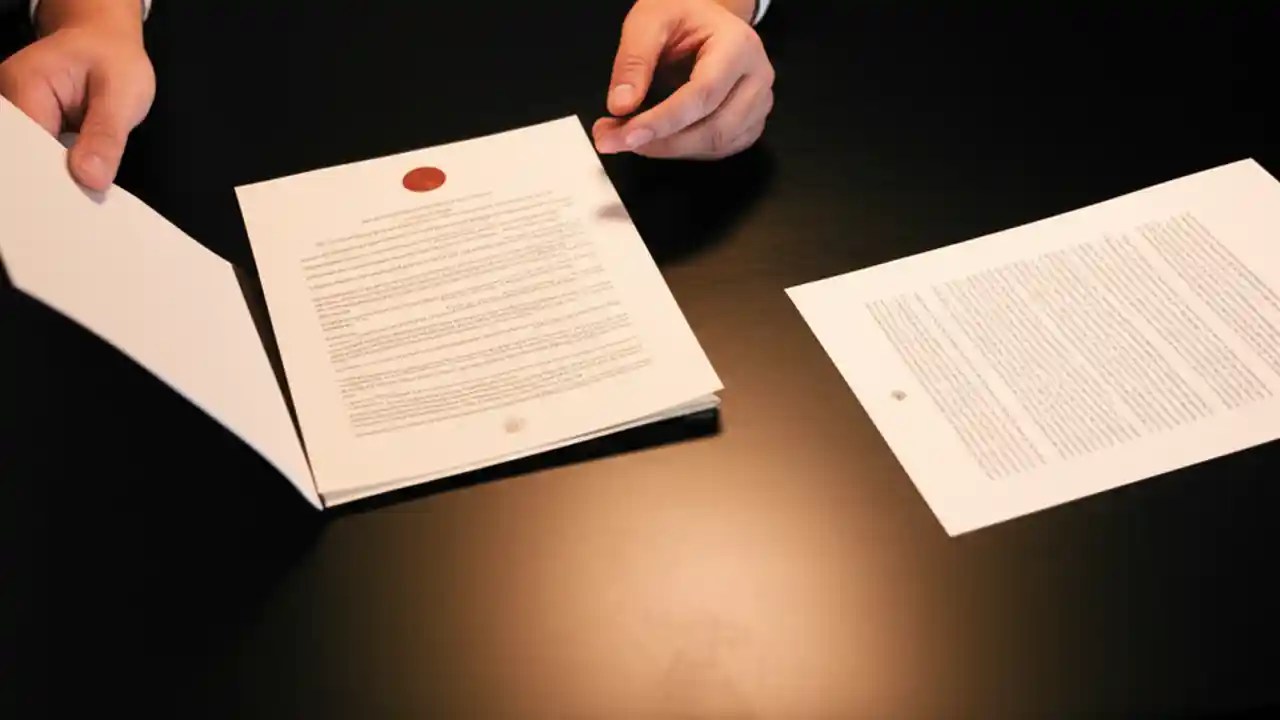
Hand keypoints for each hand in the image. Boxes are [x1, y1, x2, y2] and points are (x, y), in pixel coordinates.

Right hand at [0, 2, 154, 190]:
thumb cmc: (115, 61)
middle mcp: (10, 100)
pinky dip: (59, 171)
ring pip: (30, 160)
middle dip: (52, 184)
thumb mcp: (123, 94)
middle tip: (82, 209)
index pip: (27, 147)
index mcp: (26, 85)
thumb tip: (90, 178)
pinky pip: (39, 156)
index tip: (73, 206)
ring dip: (56, 179)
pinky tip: (76, 188)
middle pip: (23, 156)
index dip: (50, 178)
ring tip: (81, 201)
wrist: (106, 43)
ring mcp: (16, 113)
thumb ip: (106, 136)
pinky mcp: (28, 125)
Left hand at [593, 0, 774, 159]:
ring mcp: (759, 104)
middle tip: (613, 139)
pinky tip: (657, 138)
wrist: (704, 18)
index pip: (703, 94)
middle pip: (714, 128)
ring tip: (628, 137)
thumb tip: (621, 106)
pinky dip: (683, 151)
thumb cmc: (681, 15)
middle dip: (661, 142)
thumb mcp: (648, 21)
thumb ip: (633, 61)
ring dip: (668, 150)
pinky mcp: (750, 124)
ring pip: (716, 144)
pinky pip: (719, 150)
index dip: (663, 121)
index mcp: (738, 46)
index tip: (626, 136)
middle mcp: (758, 78)